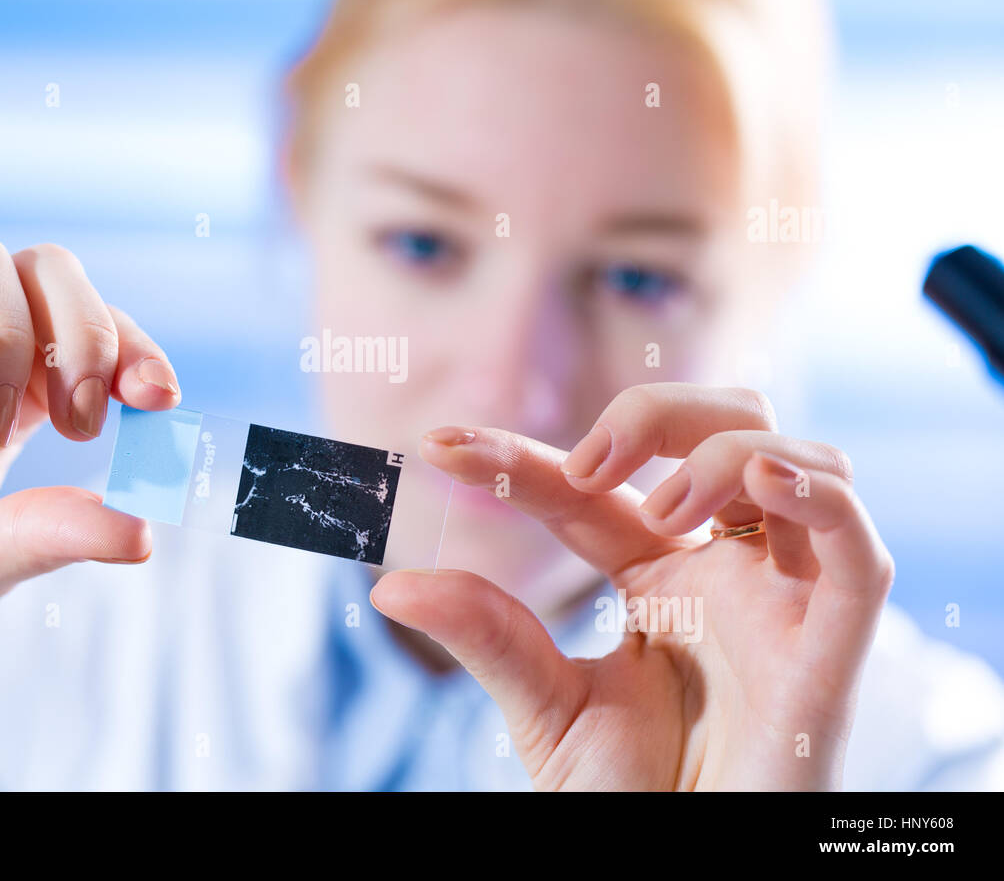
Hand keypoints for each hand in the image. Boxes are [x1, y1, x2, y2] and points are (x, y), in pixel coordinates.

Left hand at [371, 383, 893, 789]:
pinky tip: (764, 480)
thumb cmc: (631, 796)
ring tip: (664, 509)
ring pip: (789, 459)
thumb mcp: (545, 708)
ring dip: (723, 453)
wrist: (680, 863)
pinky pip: (858, 551)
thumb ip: (486, 635)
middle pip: (718, 426)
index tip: (439, 446)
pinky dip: (820, 496)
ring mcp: (779, 601)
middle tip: (589, 465)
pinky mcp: (828, 650)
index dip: (518, 455)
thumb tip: (390, 586)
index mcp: (656, 573)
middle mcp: (723, 568)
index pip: (589, 486)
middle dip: (654, 412)